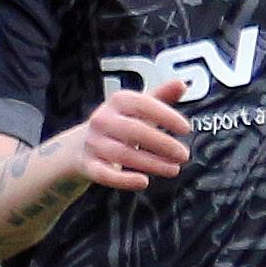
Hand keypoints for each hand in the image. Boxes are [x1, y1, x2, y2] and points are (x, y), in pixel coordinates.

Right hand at [73, 81, 190, 190]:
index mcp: (117, 101)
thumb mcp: (137, 107)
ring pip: (124, 154)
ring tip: (173, 169)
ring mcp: (94, 143)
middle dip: (163, 144)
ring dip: (152, 164)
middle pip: (135, 131)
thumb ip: (160, 96)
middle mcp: (103, 119)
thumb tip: (182, 84)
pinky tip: (143, 182)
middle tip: (183, 155)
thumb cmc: (117, 124)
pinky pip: (106, 174)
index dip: (166, 116)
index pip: (143, 104)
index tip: (185, 128)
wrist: (80, 145)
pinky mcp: (89, 165)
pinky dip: (124, 180)